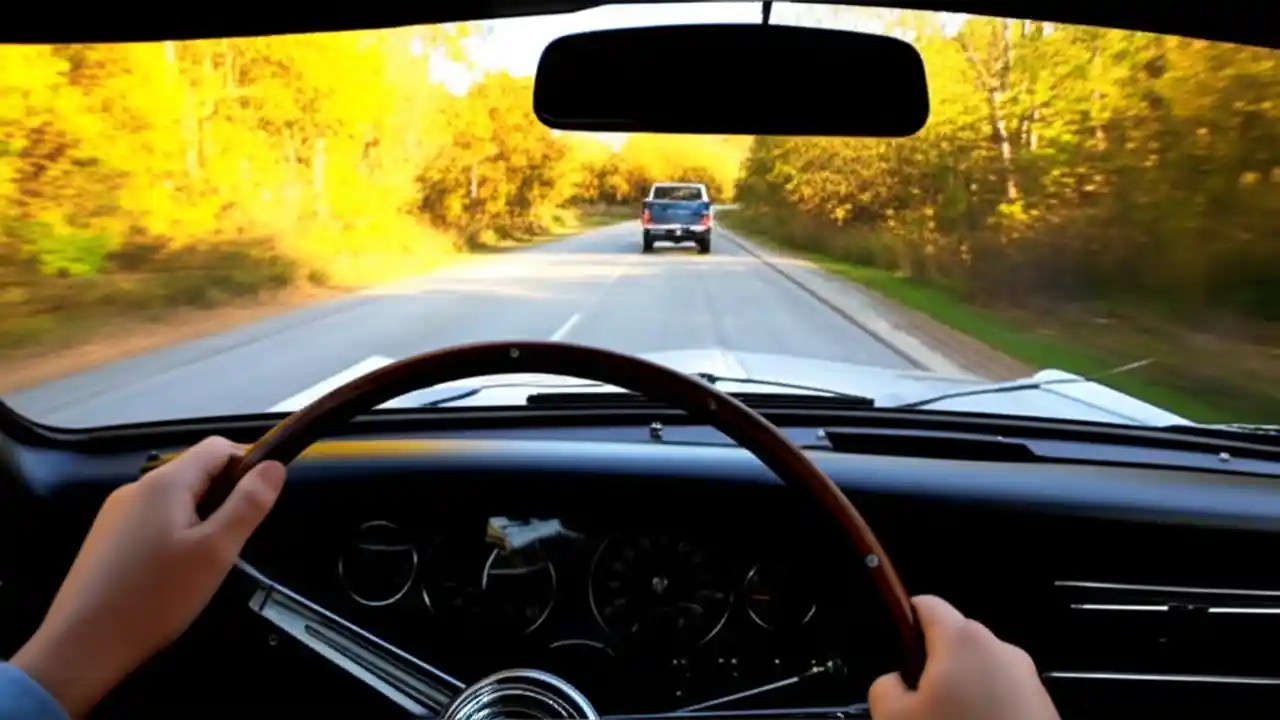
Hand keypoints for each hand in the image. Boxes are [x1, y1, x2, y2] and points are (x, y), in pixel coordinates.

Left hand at [11, 436, 285, 717]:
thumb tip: (275, 465)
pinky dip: (173, 536)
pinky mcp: (105, 539)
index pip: (218, 448)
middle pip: (195, 473)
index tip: (260, 503)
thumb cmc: (156, 596)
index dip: (248, 464)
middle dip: (223, 498)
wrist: (82, 645)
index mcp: (165, 483)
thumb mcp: (216, 551)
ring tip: (204, 565)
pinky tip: (171, 575)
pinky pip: (152, 522)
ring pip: (174, 500)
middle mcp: (136, 488)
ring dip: (199, 520)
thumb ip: (248, 505)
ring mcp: (115, 513)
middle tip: (232, 544)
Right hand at [869, 595, 1059, 719]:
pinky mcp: (1043, 707)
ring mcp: (1027, 679)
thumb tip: (896, 683)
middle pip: (953, 642)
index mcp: (963, 639)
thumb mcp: (894, 718)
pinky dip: (987, 710)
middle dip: (933, 667)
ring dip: (962, 692)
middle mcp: (1000, 649)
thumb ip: (884, 687)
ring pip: (979, 672)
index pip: (925, 605)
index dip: (904, 620)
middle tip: (919, 706)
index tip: (896, 649)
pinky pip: (1003, 696)